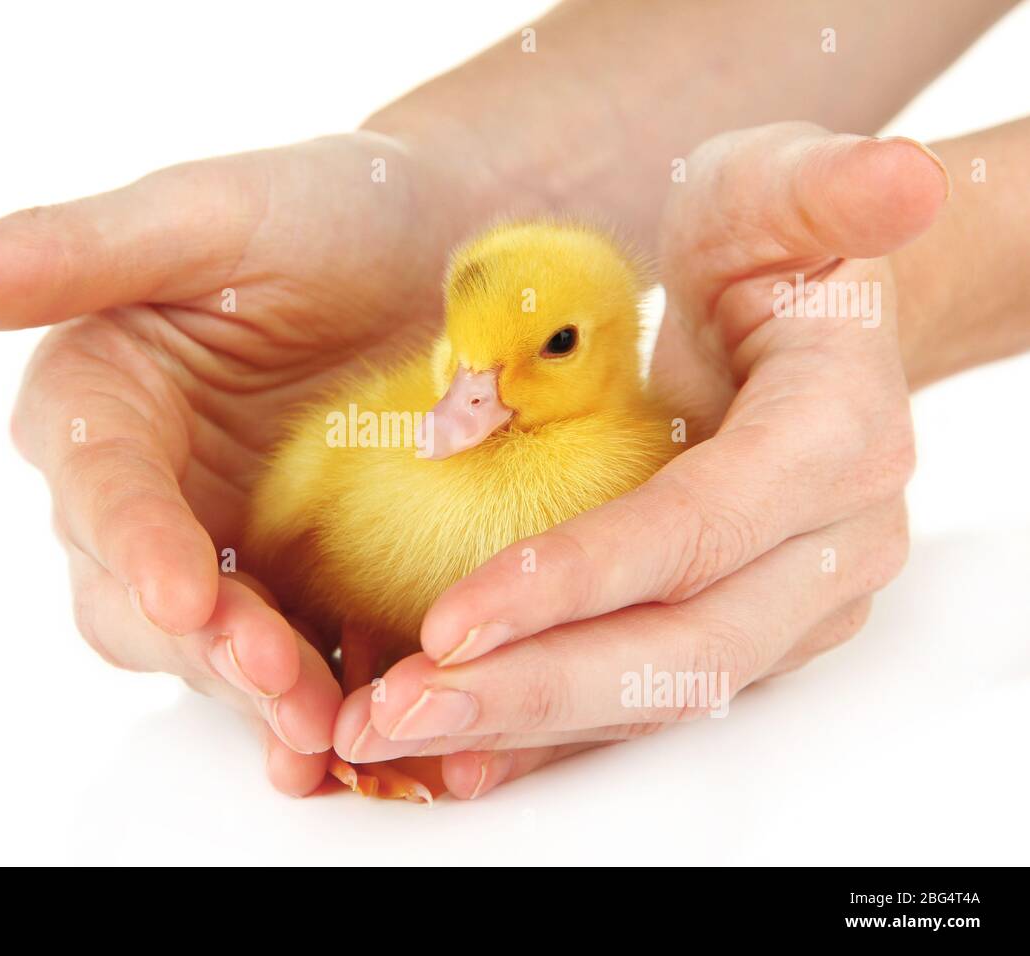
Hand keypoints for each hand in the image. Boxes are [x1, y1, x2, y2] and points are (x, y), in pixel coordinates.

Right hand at [0, 132, 475, 794]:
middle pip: (136, 593)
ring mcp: (218, 540)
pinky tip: (351, 734)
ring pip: (202, 645)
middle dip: (201, 644)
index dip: (136, 542)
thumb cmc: (328, 209)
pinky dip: (311, 696)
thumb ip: (57, 254)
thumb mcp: (203, 216)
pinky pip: (283, 653)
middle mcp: (143, 484)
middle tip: (277, 681)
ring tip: (322, 727)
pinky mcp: (290, 578)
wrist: (454, 249)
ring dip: (254, 691)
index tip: (183, 592)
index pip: (100, 485)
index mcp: (100, 398)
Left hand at [336, 123, 948, 797]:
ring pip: (661, 693)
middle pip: (682, 649)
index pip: (702, 529)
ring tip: (395, 737)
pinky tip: (459, 753)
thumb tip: (899, 179)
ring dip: (524, 726)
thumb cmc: (769, 248)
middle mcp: (830, 546)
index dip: (580, 580)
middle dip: (535, 689)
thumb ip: (828, 190)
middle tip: (396, 712)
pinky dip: (552, 733)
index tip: (450, 622)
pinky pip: (644, 696)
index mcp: (836, 436)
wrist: (798, 319)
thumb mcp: (779, 190)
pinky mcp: (743, 629)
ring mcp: (792, 603)